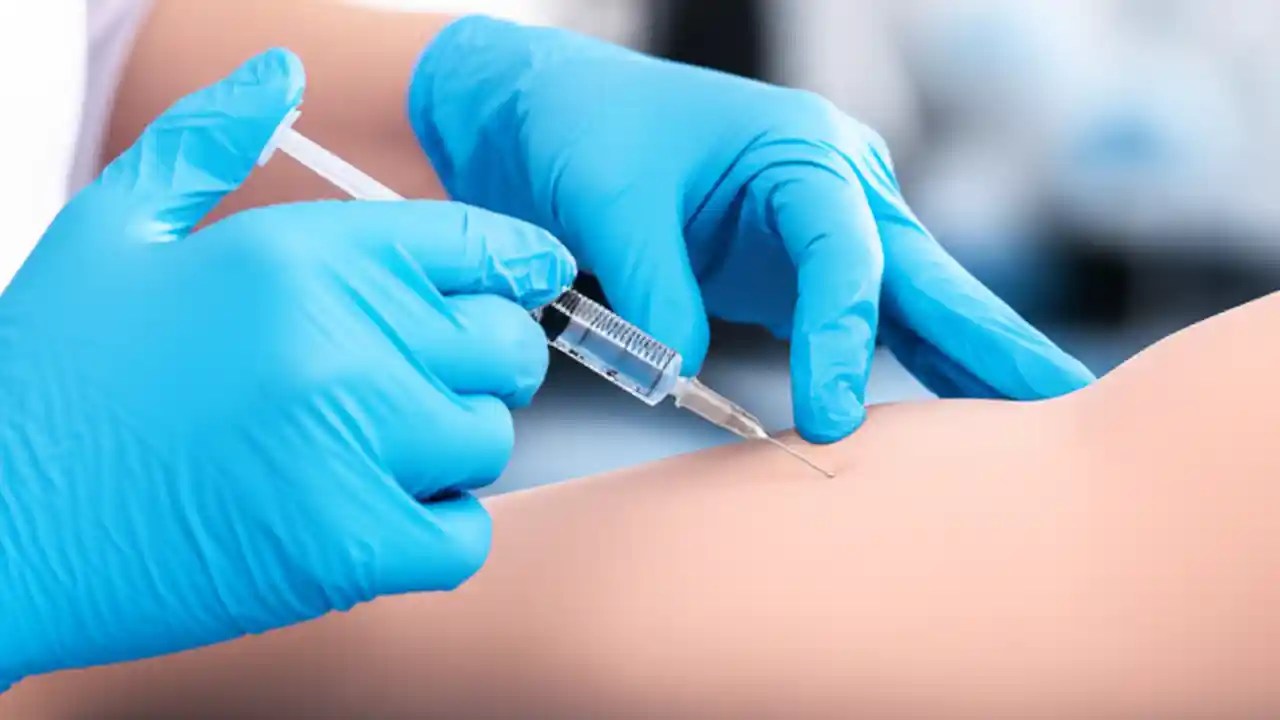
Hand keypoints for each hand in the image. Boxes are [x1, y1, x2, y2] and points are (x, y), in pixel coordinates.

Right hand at [0, 49, 573, 686]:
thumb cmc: (55, 382)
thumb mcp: (113, 229)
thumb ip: (209, 140)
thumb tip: (281, 70)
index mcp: (296, 254)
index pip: (476, 241)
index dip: (520, 261)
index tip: (531, 278)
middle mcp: (340, 340)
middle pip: (505, 345)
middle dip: (480, 363)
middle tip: (417, 381)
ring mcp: (351, 447)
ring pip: (490, 439)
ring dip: (447, 450)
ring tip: (368, 450)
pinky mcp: (348, 550)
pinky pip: (466, 537)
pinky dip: (437, 532)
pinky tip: (375, 513)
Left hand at [408, 16, 1093, 441]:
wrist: (544, 109)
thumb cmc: (580, 132)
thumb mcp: (609, 204)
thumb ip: (655, 293)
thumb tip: (686, 380)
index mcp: (799, 150)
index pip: (845, 254)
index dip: (843, 340)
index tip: (829, 422)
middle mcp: (833, 185)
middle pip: (925, 273)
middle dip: (990, 340)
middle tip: (1061, 401)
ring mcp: (823, 227)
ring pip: (913, 301)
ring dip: (970, 360)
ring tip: (1041, 419)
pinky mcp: (796, 268)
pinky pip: (867, 322)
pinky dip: (909, 366)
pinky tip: (954, 413)